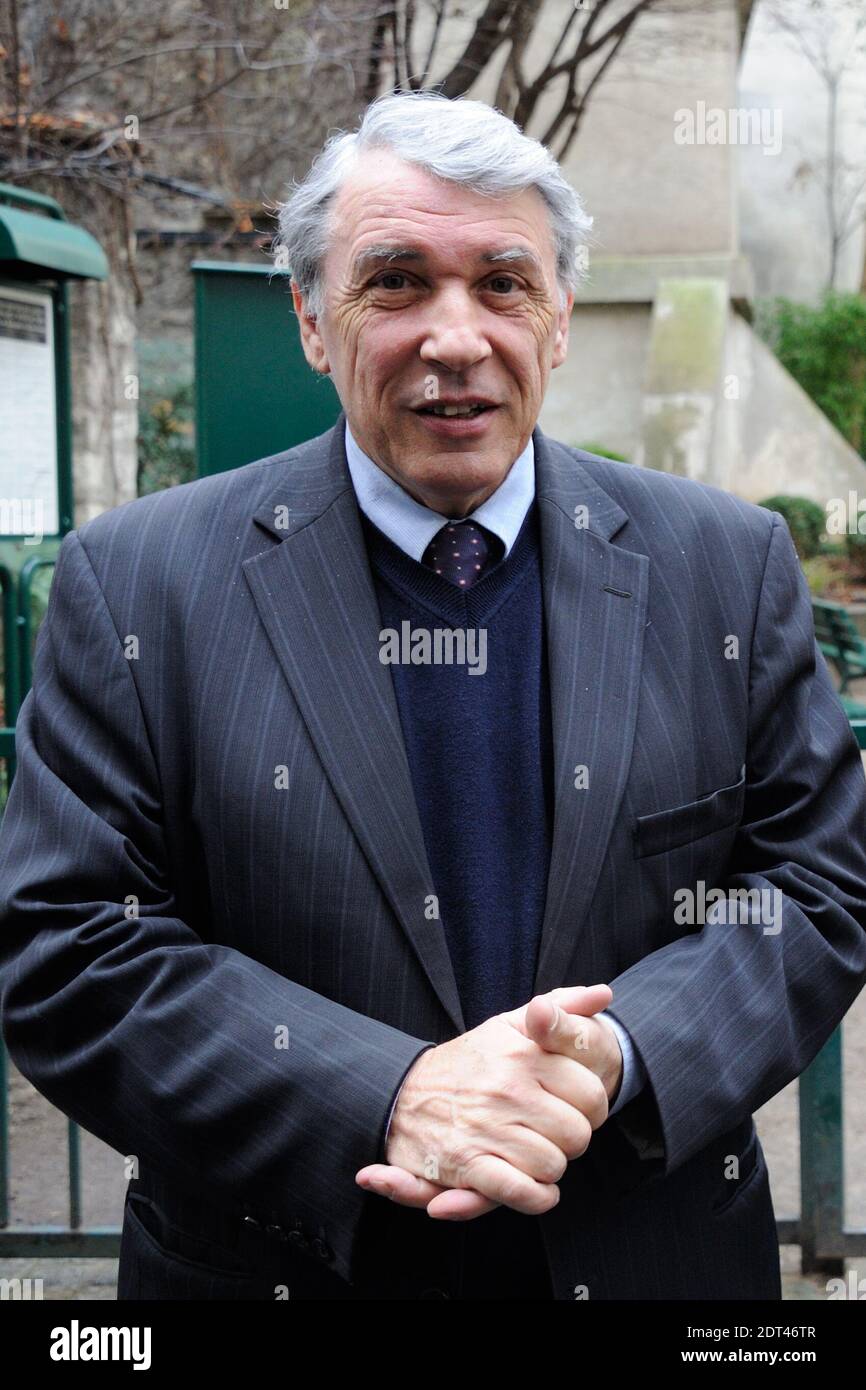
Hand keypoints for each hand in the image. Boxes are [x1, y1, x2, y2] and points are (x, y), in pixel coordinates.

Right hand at [355, 983, 621, 1219]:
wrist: (402, 1092)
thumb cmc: (469, 1060)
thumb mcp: (509, 1023)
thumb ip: (561, 1006)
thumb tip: (603, 994)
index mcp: (523, 1055)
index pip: (592, 1095)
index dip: (590, 1108)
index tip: (572, 1107)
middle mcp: (507, 1089)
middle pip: (578, 1135)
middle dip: (571, 1140)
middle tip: (551, 1132)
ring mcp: (487, 1127)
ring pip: (553, 1166)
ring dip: (550, 1168)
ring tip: (535, 1152)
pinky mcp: (467, 1163)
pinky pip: (521, 1191)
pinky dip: (536, 1198)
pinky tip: (536, 1188)